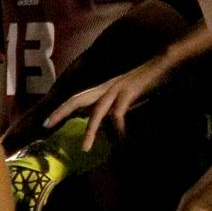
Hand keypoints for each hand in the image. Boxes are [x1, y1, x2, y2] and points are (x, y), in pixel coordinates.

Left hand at [43, 57, 167, 147]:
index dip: (60, 110)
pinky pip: (118, 114)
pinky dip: (118, 130)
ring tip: (85, 148)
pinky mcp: (129, 91)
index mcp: (103, 88)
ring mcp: (116, 88)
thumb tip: (108, 125)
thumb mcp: (127, 96)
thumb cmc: (148, 80)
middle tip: (45, 125)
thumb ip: (115, 107)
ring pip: (96, 111)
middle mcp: (105, 87)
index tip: (45, 123)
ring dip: (90, 131)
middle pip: (76, 99)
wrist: (166, 62)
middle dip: (60, 112)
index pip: (76, 98)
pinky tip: (121, 142)